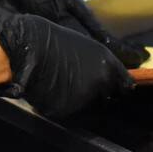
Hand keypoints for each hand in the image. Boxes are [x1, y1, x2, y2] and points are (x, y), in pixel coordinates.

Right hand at [0, 7, 133, 119]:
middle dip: (97, 96)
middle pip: (107, 99)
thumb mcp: (85, 46)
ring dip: (79, 102)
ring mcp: (83, 98)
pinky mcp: (65, 110)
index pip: (126, 86)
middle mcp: (100, 83)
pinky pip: (67, 112)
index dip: (119, 88)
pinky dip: (60, 105)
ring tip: (61, 84)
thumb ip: (100, 64)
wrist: (26, 44)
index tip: (115, 90)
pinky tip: (49, 90)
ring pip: (87, 108)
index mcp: (108, 64)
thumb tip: (108, 79)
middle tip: (79, 85)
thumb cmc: (52, 39)